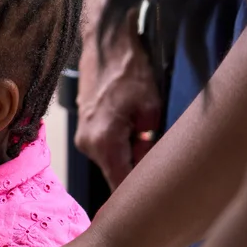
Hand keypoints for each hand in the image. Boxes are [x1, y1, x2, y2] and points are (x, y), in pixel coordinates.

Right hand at [74, 14, 161, 189]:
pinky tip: (136, 129)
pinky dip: (122, 144)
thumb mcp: (151, 108)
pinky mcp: (85, 128)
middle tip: (163, 167)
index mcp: (103, 142)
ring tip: (148, 138)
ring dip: (131, 155)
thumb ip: (150, 144)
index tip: (156, 203)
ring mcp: (83, 137)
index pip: (121, 185)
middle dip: (139, 172)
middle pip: (117, 174)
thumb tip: (154, 166)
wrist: (105, 42)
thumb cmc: (129, 69)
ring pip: (113, 160)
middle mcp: (87, 144)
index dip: (139, 196)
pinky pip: (107, 147)